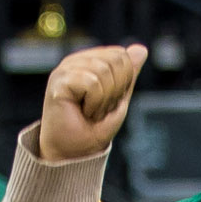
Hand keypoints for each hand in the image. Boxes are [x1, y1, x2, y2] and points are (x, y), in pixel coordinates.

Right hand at [39, 43, 146, 161]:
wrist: (72, 152)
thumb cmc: (93, 128)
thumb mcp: (118, 99)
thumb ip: (128, 74)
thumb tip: (141, 49)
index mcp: (90, 61)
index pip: (122, 56)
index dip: (124, 82)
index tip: (108, 101)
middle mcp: (77, 60)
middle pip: (117, 60)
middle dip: (116, 90)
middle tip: (99, 108)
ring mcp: (66, 68)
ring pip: (104, 71)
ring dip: (103, 100)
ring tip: (90, 111)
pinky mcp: (59, 79)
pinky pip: (93, 83)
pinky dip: (94, 104)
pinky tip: (82, 112)